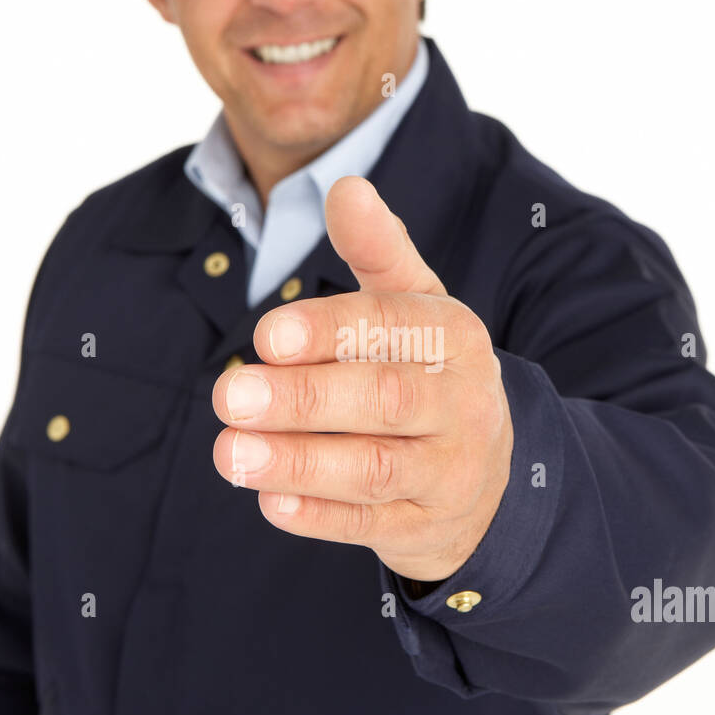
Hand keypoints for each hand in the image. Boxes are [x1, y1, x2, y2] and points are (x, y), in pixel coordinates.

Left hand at [211, 175, 512, 581]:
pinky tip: (268, 500)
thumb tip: (345, 186)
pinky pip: (371, 526)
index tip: (266, 337)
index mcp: (454, 338)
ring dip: (300, 462)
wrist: (486, 474)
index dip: (330, 331)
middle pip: (383, 401)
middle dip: (303, 400)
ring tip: (231, 454)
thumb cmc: (428, 373)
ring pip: (375, 470)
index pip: (393, 328)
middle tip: (229, 397)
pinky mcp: (427, 528)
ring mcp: (449, 472)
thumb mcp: (415, 307)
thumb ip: (377, 251)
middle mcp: (462, 404)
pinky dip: (319, 515)